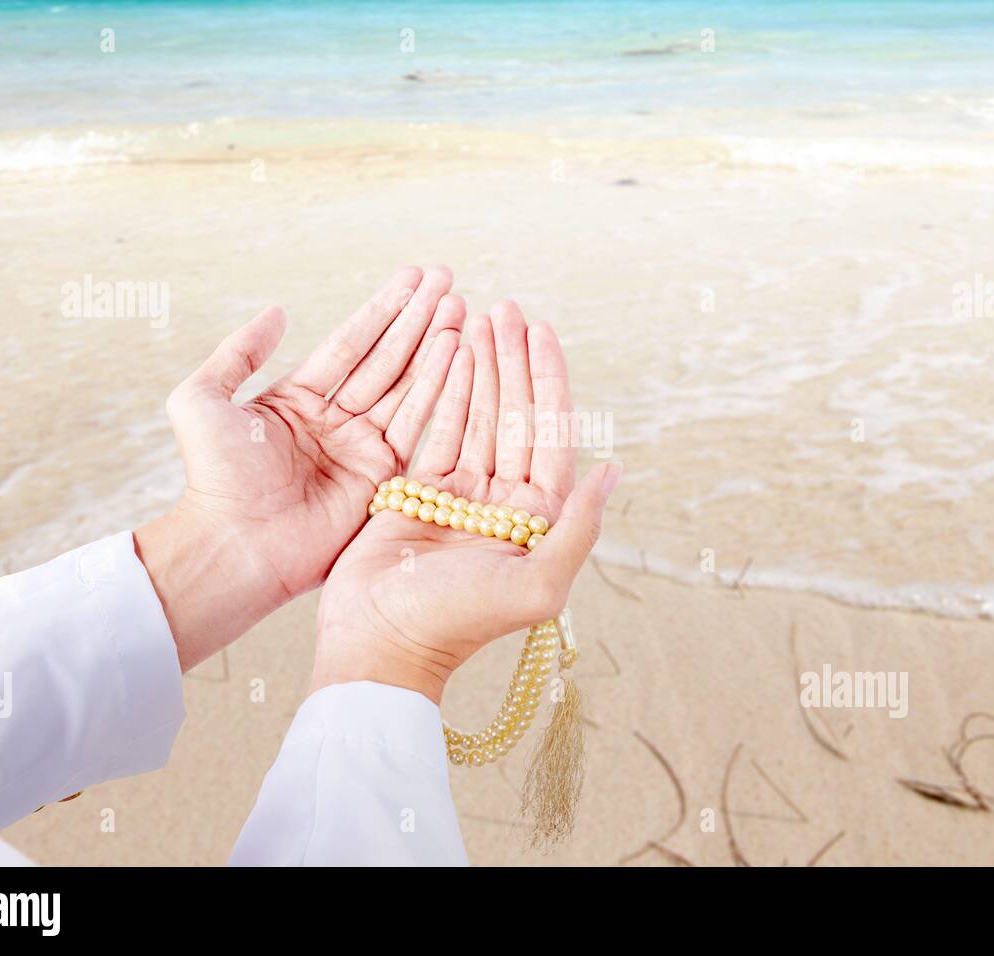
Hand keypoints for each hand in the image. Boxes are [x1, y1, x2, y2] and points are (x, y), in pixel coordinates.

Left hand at [136, 267, 465, 669]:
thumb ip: (239, 353)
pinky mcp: (383, 478)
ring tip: (461, 307)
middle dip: (418, 319)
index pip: (350, 344)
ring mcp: (363, 450)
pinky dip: (441, 389)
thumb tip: (276, 311)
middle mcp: (336, 422)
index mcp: (298, 401)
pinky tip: (459, 353)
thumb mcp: (203, 399)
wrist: (234, 543)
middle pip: (386, 359)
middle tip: (448, 278)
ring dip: (436, 346)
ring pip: (407, 386)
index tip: (414, 276)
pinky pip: (418, 425)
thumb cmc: (212, 477)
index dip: (382, 309)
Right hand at [312, 301, 620, 703]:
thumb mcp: (537, 585)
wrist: (381, 643)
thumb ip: (578, 527)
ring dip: (481, 366)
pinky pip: (437, 429)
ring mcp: (462, 496)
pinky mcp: (419, 492)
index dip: (548, 380)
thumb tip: (613, 471)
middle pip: (515, 417)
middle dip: (512, 361)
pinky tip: (449, 351)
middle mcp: (505, 503)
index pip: (551, 435)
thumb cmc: (459, 623)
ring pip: (477, 416)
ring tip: (479, 315)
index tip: (541, 331)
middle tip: (506, 308)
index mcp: (539, 521)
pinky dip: (444, 390)